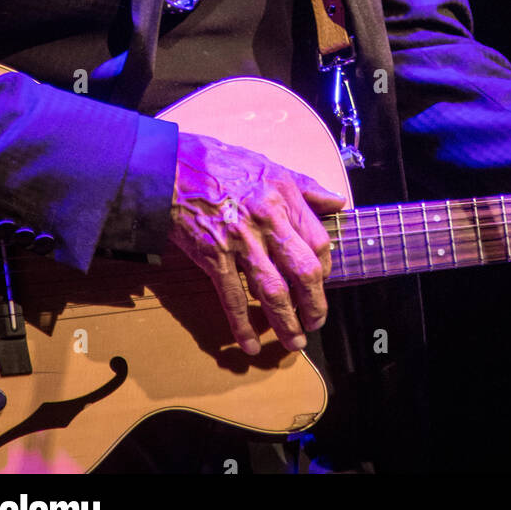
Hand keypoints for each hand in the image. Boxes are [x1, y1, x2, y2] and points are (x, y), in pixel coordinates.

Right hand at [168, 130, 345, 355]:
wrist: (173, 167)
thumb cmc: (222, 164)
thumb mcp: (270, 167)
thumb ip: (306, 187)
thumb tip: (337, 202)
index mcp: (284, 196)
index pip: (318, 242)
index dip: (325, 269)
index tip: (321, 282)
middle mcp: (267, 219)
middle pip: (303, 271)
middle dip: (314, 304)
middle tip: (315, 322)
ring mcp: (240, 240)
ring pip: (273, 291)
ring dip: (286, 322)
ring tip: (294, 340)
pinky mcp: (213, 255)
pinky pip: (232, 298)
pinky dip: (242, 326)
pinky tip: (250, 344)